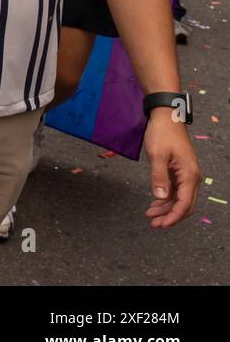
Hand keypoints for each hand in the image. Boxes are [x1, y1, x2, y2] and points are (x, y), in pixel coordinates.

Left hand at [142, 110, 200, 227]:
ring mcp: (185, 174)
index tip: (162, 225)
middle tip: (154, 224)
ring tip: (150, 215)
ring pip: (179, 198)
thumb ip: (159, 177)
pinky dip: (165, 199)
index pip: (185, 203)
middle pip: (184, 204)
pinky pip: (175, 190)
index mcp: (189, 174)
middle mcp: (191, 177)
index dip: (174, 216)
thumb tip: (160, 197)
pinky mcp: (178, 171)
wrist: (166, 117)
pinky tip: (154, 204)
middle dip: (170, 216)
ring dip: (166, 208)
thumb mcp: (157, 155)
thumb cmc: (162, 133)